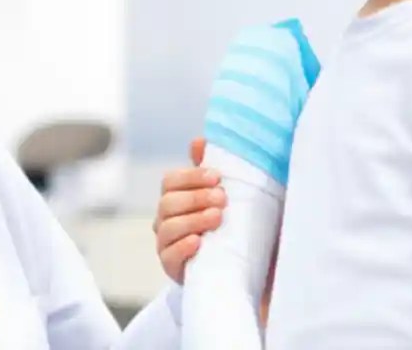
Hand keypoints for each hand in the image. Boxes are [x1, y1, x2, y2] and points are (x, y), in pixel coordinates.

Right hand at [152, 137, 225, 284]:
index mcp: (176, 198)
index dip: (191, 176)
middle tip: (222, 198)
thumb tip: (199, 141)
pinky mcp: (172, 268)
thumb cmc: (234, 229)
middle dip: (195, 197)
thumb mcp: (228, 199)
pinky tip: (199, 242)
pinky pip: (170, 255)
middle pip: (168, 201)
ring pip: (168, 227)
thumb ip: (211, 173)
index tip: (217, 176)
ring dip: (193, 219)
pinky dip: (183, 247)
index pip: (170, 180)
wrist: (245, 271)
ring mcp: (166, 244)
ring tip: (217, 218)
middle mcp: (166, 219)